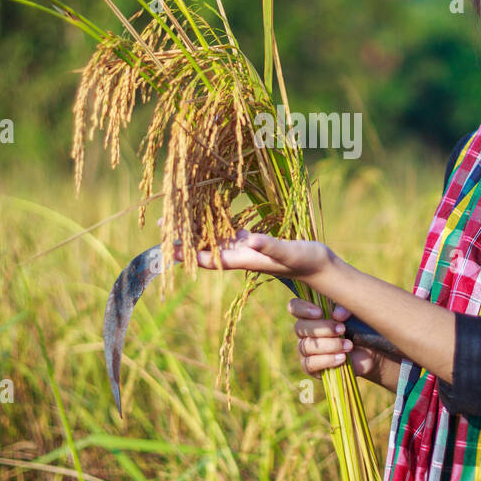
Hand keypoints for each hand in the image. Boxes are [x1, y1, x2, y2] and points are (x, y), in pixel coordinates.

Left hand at [169, 226, 335, 281]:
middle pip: (204, 247)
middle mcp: (240, 255)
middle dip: (182, 238)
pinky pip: (229, 232)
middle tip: (160, 224)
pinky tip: (207, 213)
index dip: (184, 252)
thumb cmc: (305, 260)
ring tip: (176, 218)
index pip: (206, 257)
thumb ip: (270, 246)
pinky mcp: (254, 241)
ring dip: (195, 230)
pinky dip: (215, 224)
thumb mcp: (288, 252)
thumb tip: (252, 240)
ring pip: (214, 239)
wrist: (320, 267)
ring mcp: (246, 248)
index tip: (163, 245)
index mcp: (243, 258)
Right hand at [288, 298, 386, 381]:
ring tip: (348, 345)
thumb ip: (345, 310)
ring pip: (306, 346)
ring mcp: (305, 350)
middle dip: (323, 328)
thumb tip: (337, 314)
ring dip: (329, 345)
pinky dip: (327, 360)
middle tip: (342, 329)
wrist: (368, 352)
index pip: (295, 307)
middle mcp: (304, 331)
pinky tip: (342, 358)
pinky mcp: (310, 367)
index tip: (319, 312)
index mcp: (310, 314)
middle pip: (300, 327)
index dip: (302, 308)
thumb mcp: (355, 315)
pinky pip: (310, 364)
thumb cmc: (358, 328)